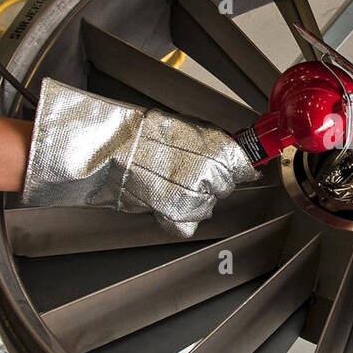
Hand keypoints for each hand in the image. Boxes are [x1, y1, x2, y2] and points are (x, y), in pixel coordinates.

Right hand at [21, 79, 259, 238]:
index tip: (244, 169)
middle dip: (212, 182)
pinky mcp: (175, 214)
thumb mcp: (183, 127)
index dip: (242, 168)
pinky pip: (187, 224)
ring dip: (193, 200)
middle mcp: (210, 172)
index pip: (245, 166)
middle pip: (225, 187)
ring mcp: (194, 196)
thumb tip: (233, 150)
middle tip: (188, 173)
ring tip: (170, 184)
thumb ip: (212, 143)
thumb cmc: (139, 134)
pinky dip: (178, 218)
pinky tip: (165, 202)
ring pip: (207, 206)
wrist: (108, 149)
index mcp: (216, 147)